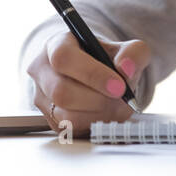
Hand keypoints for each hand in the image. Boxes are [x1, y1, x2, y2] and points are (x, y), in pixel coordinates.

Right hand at [26, 32, 150, 137]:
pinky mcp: (50, 121)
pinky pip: (72, 130)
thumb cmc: (105, 58)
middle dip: (98, 99)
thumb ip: (133, 53)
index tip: (119, 85)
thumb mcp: (123, 49)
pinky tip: (106, 112)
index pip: (64, 58)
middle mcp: (42, 72)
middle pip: (61, 92)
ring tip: (116, 104)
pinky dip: (95, 125)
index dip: (92, 74)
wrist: (98, 74)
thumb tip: (127, 69)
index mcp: (55, 46)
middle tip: (121, 97)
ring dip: (98, 114)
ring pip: (66, 116)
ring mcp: (43, 99)